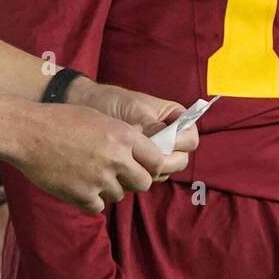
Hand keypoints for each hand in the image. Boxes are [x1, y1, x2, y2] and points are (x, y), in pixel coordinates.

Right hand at [12, 103, 169, 213]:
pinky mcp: (82, 196)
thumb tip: (142, 151)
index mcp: (124, 136)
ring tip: (89, 172)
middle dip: (134, 180)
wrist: (28, 132)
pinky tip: (77, 182)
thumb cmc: (62, 119)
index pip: (158, 160)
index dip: (153, 164)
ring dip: (109, 188)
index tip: (145, 165)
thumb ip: (123, 136)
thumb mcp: (99, 119)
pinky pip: (98, 206)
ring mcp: (99, 180)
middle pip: (144, 183)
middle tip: (118, 173)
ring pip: (119, 195)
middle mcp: (116, 159)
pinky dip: (90, 198)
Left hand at [67, 78, 198, 177]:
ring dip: (150, 170)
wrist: (88, 108)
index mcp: (174, 118)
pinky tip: (123, 167)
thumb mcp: (134, 110)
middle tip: (144, 158)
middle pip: (180, 159)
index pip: (190, 137)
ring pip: (164, 172)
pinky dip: (139, 175)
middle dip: (164, 161)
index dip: (179, 143)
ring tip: (130, 159)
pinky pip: (148, 177)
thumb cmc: (114, 102)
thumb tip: (166, 142)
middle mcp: (169, 138)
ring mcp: (155, 153)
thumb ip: (152, 126)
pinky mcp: (141, 165)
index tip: (162, 142)